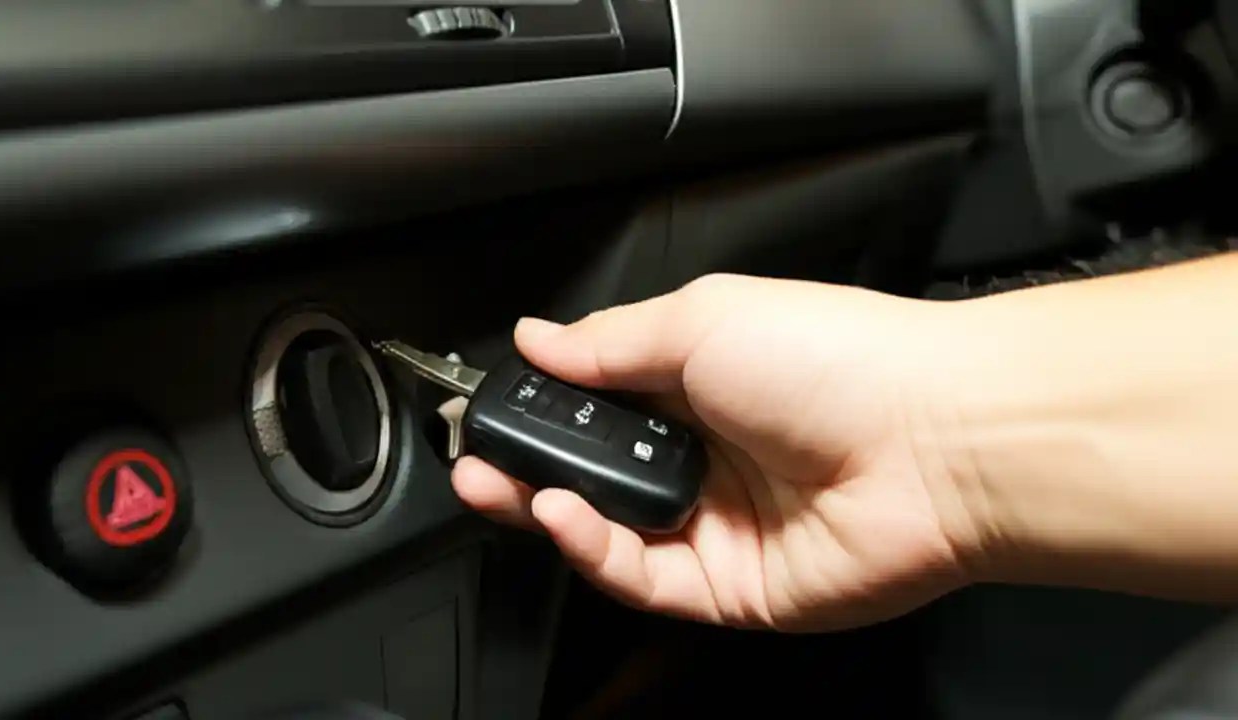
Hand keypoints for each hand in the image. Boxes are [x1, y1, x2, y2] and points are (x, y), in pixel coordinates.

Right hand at [452, 274, 989, 631]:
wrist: (938, 438)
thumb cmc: (837, 356)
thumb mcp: (703, 319)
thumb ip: (610, 342)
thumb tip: (537, 336)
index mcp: (700, 385)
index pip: (597, 404)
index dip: (542, 410)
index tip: (493, 408)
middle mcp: (706, 457)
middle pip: (593, 476)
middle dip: (526, 470)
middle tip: (476, 460)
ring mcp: (717, 525)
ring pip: (608, 534)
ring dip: (546, 510)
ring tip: (500, 484)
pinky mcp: (731, 586)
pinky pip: (643, 578)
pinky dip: (593, 549)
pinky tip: (562, 512)